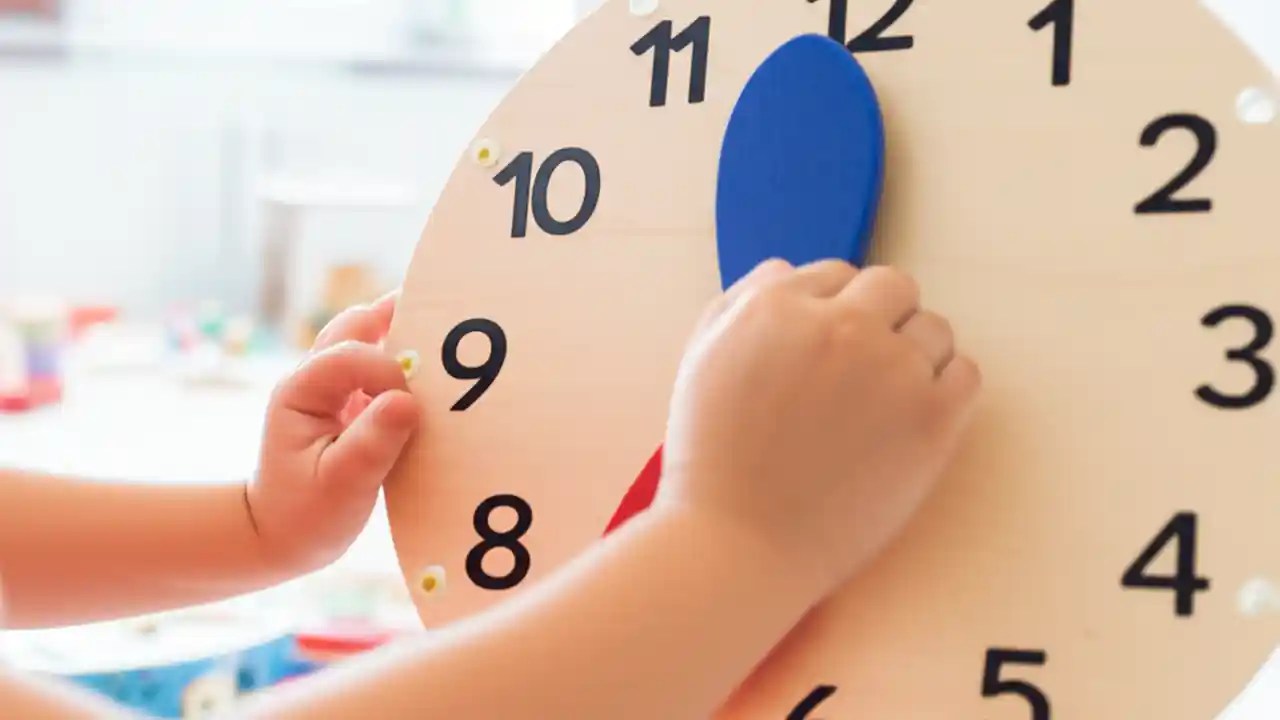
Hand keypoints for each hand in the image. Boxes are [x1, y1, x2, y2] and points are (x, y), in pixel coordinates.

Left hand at [249, 291, 420, 574]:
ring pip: (366, 336)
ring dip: (404, 333)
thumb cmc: (305, 517)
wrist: (278, 536)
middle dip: (399, 316)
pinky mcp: (350, 401)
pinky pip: (378, 364)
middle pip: (355, 325)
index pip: (349, 356)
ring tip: (447, 334)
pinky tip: (436, 370)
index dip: (387, 371)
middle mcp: (313, 379)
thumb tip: (406, 401)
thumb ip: (372, 444)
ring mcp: (331, 388)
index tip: (413, 407)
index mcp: (301, 392)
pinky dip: (406, 359)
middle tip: (447, 315)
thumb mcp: (340, 487)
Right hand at [659, 259, 980, 598]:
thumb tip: (787, 271)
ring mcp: (892, 370)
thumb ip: (741, 303)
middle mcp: (841, 325)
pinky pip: (966, 373)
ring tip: (883, 404)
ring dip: (915, 354)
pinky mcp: (933, 419)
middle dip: (879, 319)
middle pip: (892, 286)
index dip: (831, 311)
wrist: (738, 545)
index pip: (834, 274)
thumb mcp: (701, 359)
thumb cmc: (712, 459)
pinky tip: (912, 420)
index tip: (826, 350)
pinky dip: (946, 389)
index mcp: (778, 307)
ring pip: (934, 327)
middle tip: (860, 371)